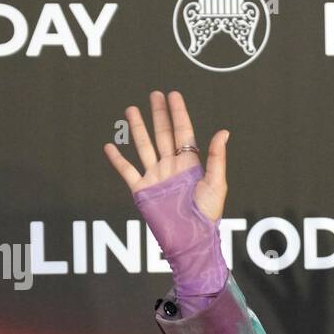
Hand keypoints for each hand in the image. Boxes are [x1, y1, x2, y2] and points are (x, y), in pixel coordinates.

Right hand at [103, 89, 227, 221]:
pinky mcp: (142, 190)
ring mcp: (155, 177)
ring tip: (131, 109)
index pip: (183, 132)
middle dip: (159, 114)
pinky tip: (110, 146)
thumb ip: (217, 158)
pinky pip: (127, 171)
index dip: (178, 113)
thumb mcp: (217, 184)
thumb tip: (224, 132)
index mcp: (189, 164)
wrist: (191, 239)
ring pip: (144, 146)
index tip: (173, 95)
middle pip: (163, 134)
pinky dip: (117, 159)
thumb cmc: (207, 215)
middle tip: (154, 94)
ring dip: (137, 128)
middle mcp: (171, 167)